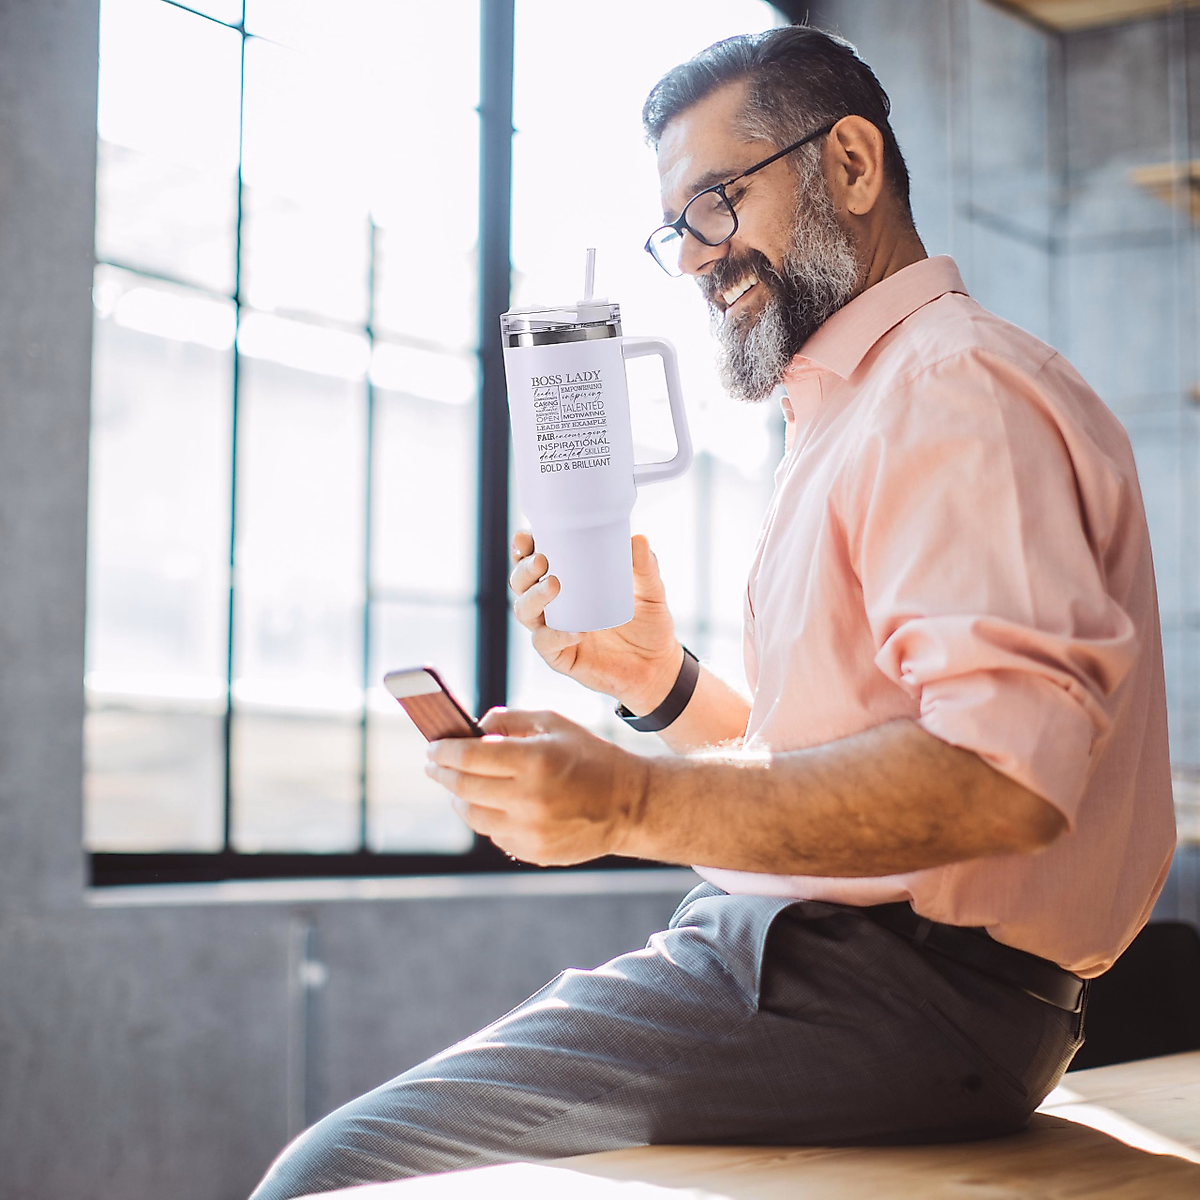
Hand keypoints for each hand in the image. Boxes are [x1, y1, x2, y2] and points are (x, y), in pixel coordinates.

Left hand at [425, 708, 650, 865]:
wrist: (630, 804)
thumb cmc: (590, 756)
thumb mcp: (554, 724)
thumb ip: (509, 720)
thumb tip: (472, 729)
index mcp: (534, 761)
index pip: (469, 756)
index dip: (443, 750)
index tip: (432, 747)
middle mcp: (529, 799)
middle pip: (462, 787)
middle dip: (442, 773)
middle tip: (434, 764)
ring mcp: (530, 831)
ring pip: (473, 816)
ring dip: (459, 798)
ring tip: (461, 785)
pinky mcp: (533, 852)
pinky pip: (494, 834)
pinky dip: (488, 817)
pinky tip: (495, 804)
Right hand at [509, 530, 681, 714]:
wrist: (657, 665)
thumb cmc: (647, 623)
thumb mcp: (650, 589)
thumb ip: (645, 565)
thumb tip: (637, 539)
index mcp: (567, 581)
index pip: (533, 559)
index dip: (522, 547)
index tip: (527, 537)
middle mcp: (553, 605)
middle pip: (520, 583)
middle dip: (524, 569)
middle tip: (543, 560)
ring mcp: (553, 631)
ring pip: (524, 612)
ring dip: (533, 597)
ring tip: (554, 585)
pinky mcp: (560, 657)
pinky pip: (546, 645)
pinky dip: (556, 635)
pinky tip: (575, 631)